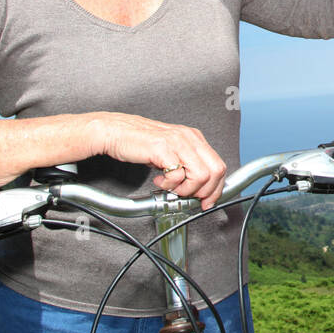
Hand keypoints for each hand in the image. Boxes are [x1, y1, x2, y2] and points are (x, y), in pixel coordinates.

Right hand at [92, 112, 226, 209]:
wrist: (115, 131)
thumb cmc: (140, 141)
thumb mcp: (171, 150)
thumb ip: (186, 164)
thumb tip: (198, 187)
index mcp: (194, 137)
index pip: (219, 166)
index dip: (216, 188)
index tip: (207, 200)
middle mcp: (189, 137)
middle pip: (215, 171)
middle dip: (205, 191)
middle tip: (188, 197)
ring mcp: (177, 142)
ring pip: (201, 175)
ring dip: (186, 189)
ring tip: (171, 187)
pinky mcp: (163, 148)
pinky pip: (177, 175)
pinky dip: (169, 185)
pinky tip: (158, 180)